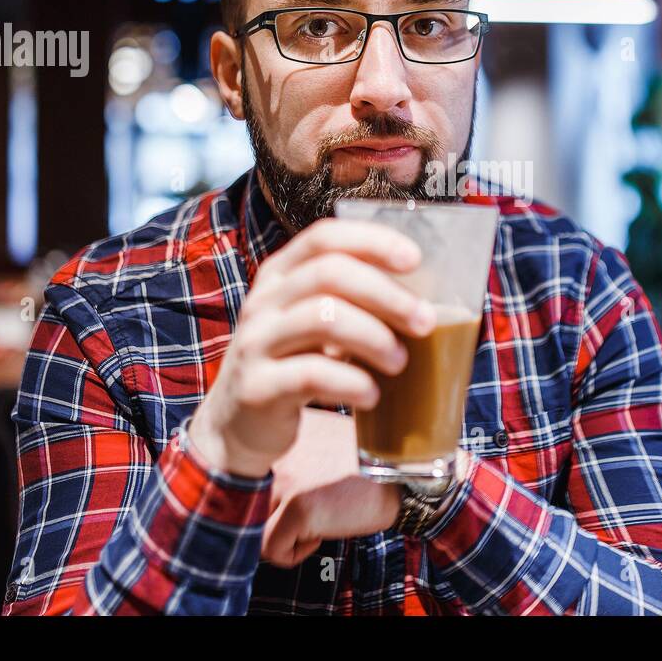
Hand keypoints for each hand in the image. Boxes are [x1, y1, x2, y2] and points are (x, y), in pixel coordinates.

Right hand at [187, 218, 436, 477]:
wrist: (236, 423)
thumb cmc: (293, 363)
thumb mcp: (313, 323)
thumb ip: (352, 304)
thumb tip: (425, 299)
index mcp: (280, 275)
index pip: (324, 237)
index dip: (372, 241)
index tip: (414, 259)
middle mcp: (263, 301)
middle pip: (328, 273)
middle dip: (386, 294)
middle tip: (425, 321)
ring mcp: (255, 343)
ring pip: (321, 318)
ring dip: (374, 338)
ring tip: (401, 362)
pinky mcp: (257, 388)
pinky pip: (310, 374)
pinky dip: (352, 382)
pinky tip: (372, 395)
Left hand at [262, 435, 473, 567]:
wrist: (403, 473)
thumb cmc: (370, 463)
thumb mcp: (324, 440)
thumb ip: (293, 451)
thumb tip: (263, 481)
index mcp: (280, 434)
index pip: (247, 480)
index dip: (268, 499)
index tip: (300, 499)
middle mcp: (275, 453)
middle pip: (249, 507)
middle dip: (276, 518)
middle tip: (311, 511)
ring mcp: (284, 479)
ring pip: (255, 529)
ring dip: (285, 534)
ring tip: (318, 518)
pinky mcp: (298, 506)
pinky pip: (272, 549)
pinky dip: (296, 552)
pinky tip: (324, 531)